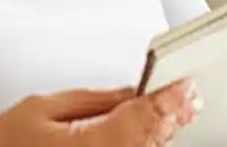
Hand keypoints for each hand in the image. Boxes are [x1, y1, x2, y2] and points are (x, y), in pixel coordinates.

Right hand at [0, 80, 200, 146]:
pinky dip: (142, 146)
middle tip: (185, 97)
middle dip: (171, 115)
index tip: (184, 86)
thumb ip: (91, 99)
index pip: (147, 116)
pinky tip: (146, 137)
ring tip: (170, 115)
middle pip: (155, 139)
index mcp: (95, 144)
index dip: (170, 98)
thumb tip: (129, 92)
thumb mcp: (41, 107)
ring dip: (160, 134)